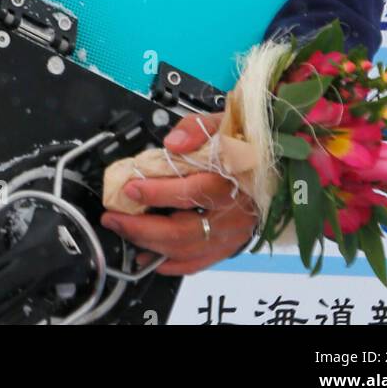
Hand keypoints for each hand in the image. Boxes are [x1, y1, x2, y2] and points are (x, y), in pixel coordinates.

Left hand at [99, 111, 258, 276]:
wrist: (272, 167)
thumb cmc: (243, 144)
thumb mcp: (222, 123)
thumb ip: (196, 128)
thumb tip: (173, 143)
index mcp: (233, 179)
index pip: (193, 191)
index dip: (159, 192)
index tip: (131, 187)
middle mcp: (233, 213)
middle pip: (185, 231)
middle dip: (143, 228)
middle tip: (114, 217)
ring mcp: (231, 234)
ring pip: (188, 251)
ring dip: (150, 245)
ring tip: (123, 231)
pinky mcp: (228, 246)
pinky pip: (199, 263)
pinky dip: (171, 264)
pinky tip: (149, 257)